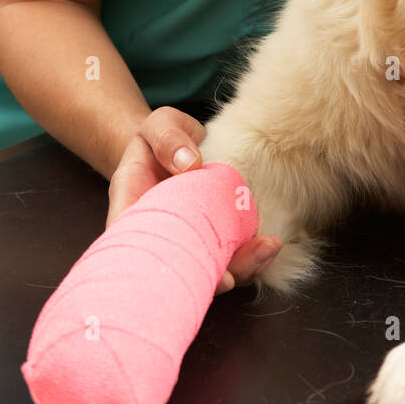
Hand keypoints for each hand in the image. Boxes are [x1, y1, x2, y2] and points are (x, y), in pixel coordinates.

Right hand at [106, 106, 280, 294]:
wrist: (178, 145)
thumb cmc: (161, 139)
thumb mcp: (159, 126)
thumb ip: (167, 138)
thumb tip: (189, 163)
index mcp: (134, 209)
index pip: (134, 247)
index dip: (158, 264)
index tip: (185, 268)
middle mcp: (161, 233)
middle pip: (178, 267)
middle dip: (206, 276)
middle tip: (232, 276)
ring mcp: (190, 238)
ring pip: (208, 267)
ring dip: (238, 267)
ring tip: (265, 251)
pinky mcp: (215, 235)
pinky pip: (229, 254)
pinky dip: (249, 255)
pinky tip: (270, 246)